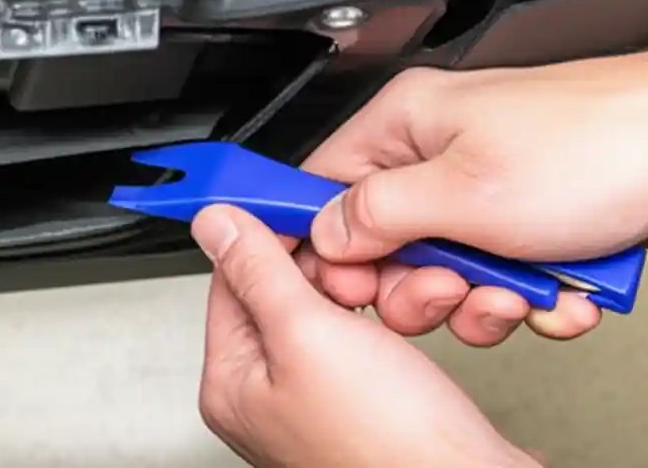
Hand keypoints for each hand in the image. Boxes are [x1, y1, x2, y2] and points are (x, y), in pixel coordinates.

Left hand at [192, 205, 537, 467]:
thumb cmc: (392, 449)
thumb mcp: (310, 335)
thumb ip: (259, 271)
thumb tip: (214, 223)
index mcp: (236, 381)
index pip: (233, 277)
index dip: (272, 232)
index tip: (309, 204)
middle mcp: (274, 394)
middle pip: (292, 289)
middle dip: (343, 265)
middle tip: (375, 261)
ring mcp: (325, 400)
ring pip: (345, 307)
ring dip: (387, 287)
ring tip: (419, 291)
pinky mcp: (378, 403)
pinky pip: (383, 335)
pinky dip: (407, 316)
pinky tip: (433, 313)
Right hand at [302, 31, 647, 345]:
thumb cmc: (599, 142)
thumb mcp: (462, 192)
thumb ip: (376, 215)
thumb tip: (326, 235)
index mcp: (406, 124)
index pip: (323, 185)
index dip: (323, 243)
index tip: (340, 282)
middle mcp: (440, 154)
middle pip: (384, 246)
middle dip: (420, 287)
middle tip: (451, 288)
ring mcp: (488, 192)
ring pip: (448, 276)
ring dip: (484, 301)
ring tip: (518, 290)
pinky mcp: (532, 225)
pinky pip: (504, 284)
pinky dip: (532, 301)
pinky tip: (560, 291)